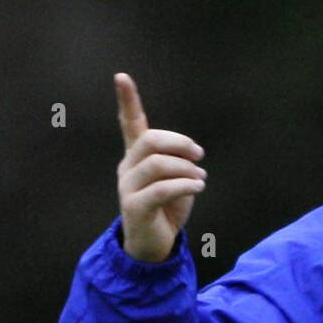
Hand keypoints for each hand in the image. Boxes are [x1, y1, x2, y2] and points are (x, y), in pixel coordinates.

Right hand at [114, 72, 205, 262]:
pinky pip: (162, 189)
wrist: (155, 245)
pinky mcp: (135, 207)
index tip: (122, 77)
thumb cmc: (167, 210)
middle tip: (199, 156)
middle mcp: (128, 168)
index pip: (130, 124)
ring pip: (157, 164)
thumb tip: (190, 153)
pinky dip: (184, 185)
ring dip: (186, 169)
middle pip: (151, 141)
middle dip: (180, 144)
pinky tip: (197, 187)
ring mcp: (128, 187)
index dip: (127, 101)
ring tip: (200, 180)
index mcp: (137, 157)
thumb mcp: (177, 180)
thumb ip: (179, 162)